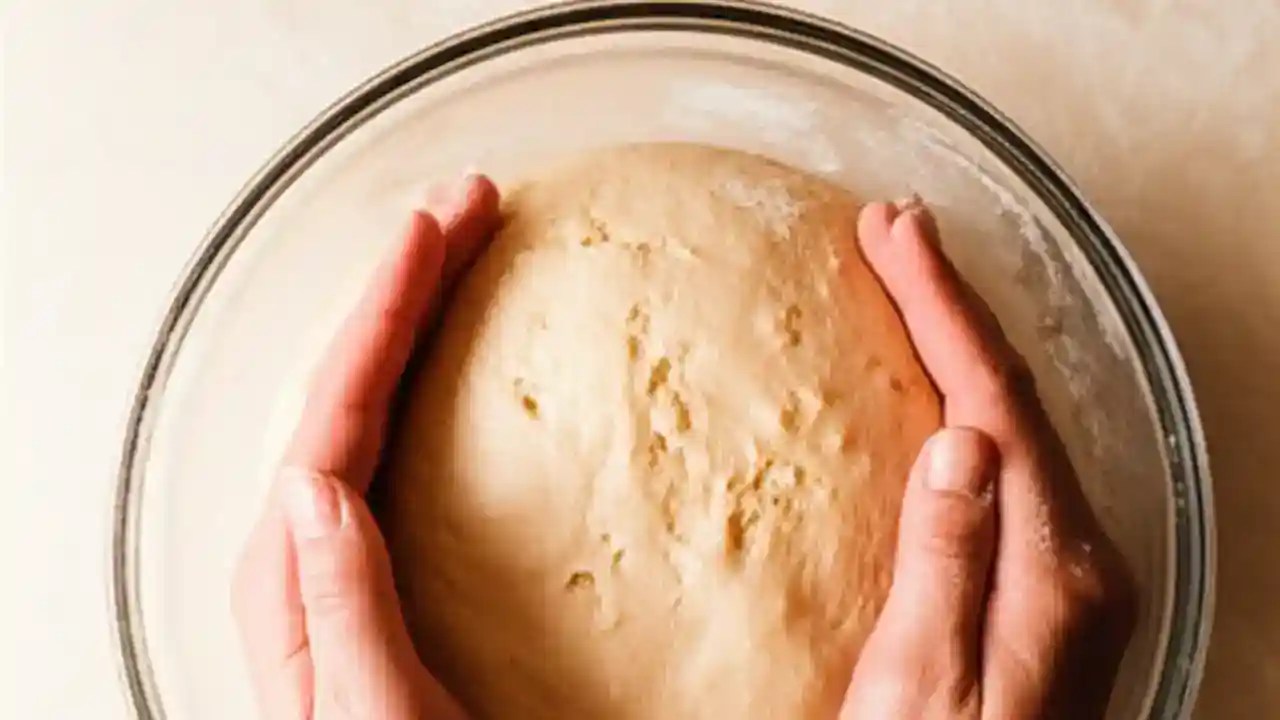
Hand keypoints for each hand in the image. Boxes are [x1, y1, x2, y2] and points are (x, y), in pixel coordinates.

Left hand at [231, 176, 500, 718]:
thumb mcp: (372, 714)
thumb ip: (341, 608)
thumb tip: (313, 484)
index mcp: (295, 572)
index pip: (339, 408)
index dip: (386, 308)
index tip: (435, 228)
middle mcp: (305, 544)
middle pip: (351, 380)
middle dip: (405, 283)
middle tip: (470, 202)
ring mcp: (338, 547)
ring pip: (370, 397)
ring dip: (411, 313)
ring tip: (461, 246)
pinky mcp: (378, 558)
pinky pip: (391, 435)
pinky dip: (419, 371)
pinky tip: (445, 350)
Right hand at [840, 201, 1136, 718]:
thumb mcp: (921, 684)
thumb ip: (947, 562)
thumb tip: (961, 439)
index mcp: (1053, 571)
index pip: (995, 405)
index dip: (943, 308)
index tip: (892, 234)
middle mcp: (1079, 558)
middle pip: (1016, 399)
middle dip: (954, 304)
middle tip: (894, 230)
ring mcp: (1066, 571)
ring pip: (1015, 425)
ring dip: (961, 346)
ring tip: (910, 281)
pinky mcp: (1041, 586)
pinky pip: (1009, 464)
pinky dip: (970, 403)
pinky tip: (941, 387)